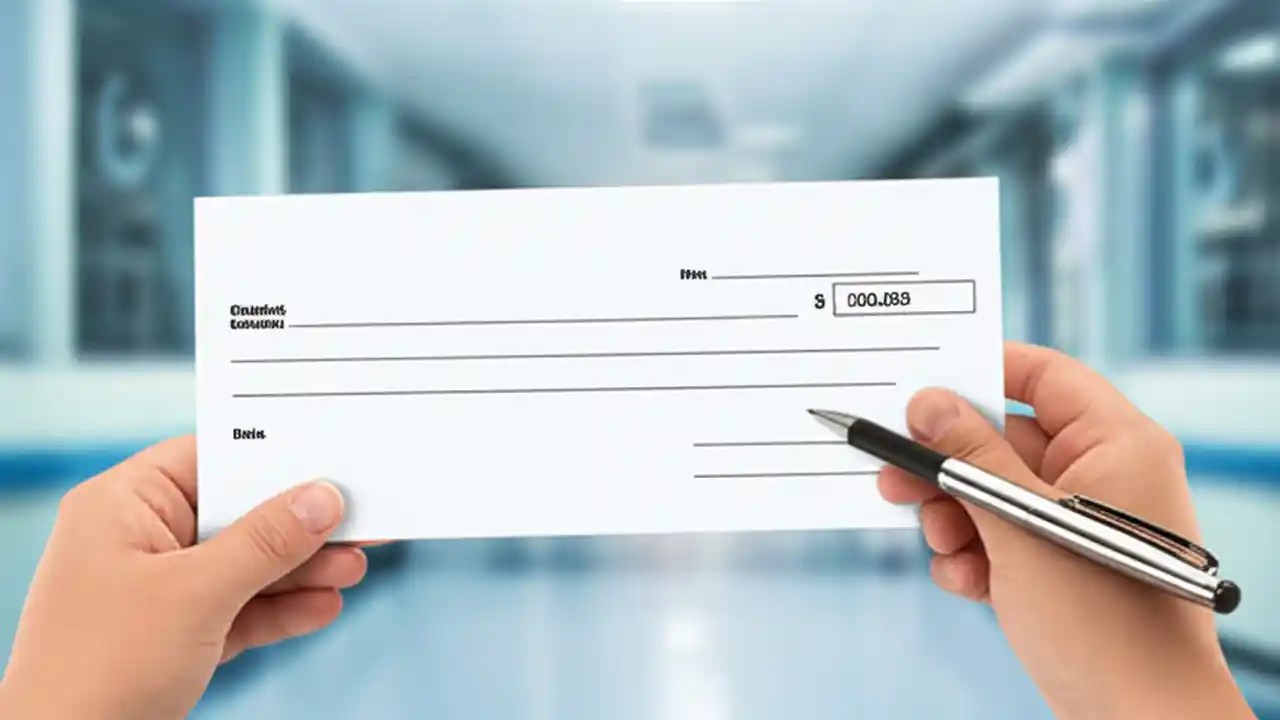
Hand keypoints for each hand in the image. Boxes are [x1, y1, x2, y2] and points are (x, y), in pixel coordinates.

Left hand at [0, 436, 368, 719]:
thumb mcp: (194, 595)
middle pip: (237, 515)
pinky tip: (324, 607)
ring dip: (301, 569)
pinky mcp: (174, 635)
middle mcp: (138, 540)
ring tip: (354, 568)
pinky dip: (281, 610)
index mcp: (122, 505)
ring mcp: (157, 590)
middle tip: (361, 522)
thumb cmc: (98, 670)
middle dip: (300, 526)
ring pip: (244, 565)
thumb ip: (265, 543)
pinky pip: (239, 609)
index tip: (333, 464)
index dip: (274, 459)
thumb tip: (321, 499)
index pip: (211, 459)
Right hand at [878, 342, 1252, 718]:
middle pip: (1005, 440)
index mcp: (1116, 443)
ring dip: (955, 519)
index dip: (981, 371)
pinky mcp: (1064, 563)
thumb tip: (929, 401)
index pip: (1044, 375)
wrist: (1138, 717)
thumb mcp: (1020, 523)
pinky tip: (968, 581)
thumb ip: (970, 455)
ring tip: (944, 548)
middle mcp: (1103, 474)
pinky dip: (976, 554)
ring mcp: (1082, 522)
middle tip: (894, 477)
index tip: (920, 383)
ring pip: (995, 492)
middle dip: (948, 467)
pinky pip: (1004, 536)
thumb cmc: (1101, 618)